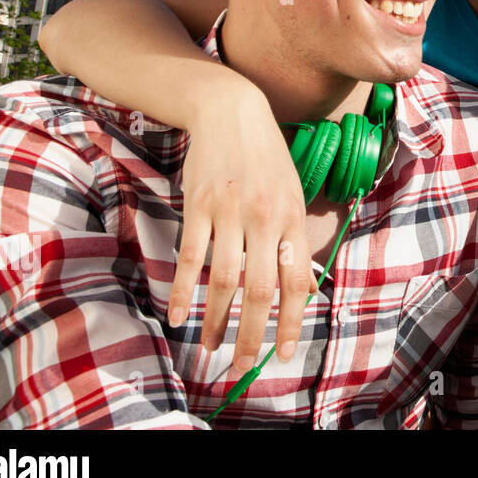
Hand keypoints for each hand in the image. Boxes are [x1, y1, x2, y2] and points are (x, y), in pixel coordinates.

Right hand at [168, 83, 314, 373]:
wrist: (232, 111)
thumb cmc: (265, 159)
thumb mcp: (292, 192)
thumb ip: (293, 236)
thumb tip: (297, 286)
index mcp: (294, 218)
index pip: (298, 280)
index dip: (291, 321)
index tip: (281, 353)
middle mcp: (265, 218)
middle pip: (261, 289)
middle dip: (253, 334)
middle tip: (242, 366)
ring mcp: (230, 212)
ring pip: (225, 279)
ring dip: (218, 319)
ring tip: (212, 347)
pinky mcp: (198, 206)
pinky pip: (190, 256)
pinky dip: (183, 290)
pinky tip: (178, 315)